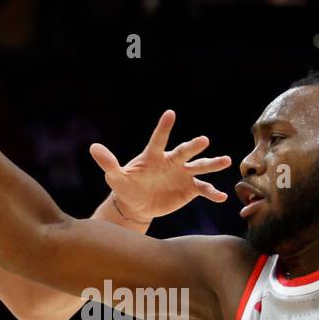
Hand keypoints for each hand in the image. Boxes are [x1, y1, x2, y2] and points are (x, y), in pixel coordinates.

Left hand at [90, 110, 230, 222]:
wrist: (137, 205)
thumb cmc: (126, 187)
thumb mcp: (115, 177)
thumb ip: (108, 163)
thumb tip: (93, 148)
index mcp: (154, 156)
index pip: (159, 139)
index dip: (164, 128)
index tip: (170, 114)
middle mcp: (171, 162)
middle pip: (184, 152)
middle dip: (193, 147)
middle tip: (204, 140)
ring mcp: (182, 174)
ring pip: (199, 167)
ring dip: (212, 164)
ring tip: (225, 161)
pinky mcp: (189, 189)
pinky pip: (203, 189)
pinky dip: (212, 192)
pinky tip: (222, 197)